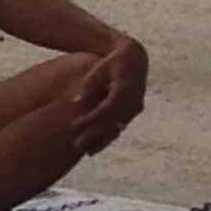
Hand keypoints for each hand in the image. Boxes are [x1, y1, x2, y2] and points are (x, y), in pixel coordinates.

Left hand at [70, 39, 147, 153]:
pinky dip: (107, 137)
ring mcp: (135, 107)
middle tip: (76, 145)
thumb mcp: (100, 68)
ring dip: (102, 140)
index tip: (74, 126)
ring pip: (117, 128)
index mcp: (124, 88)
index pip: (106, 109)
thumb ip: (88, 84)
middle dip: (94, 134)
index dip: (91, 119)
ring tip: (85, 151)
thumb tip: (76, 101)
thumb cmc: (113, 62)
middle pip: (111, 122)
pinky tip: (95, 147)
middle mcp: (133, 101)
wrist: (135, 60)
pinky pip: (120, 127)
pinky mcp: (134, 112)